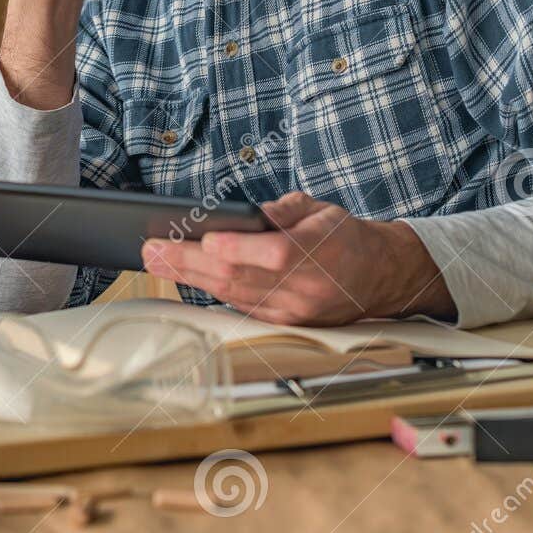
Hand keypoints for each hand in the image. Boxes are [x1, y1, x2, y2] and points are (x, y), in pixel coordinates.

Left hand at [141, 191, 455, 324]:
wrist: (379, 278)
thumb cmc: (345, 236)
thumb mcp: (320, 209)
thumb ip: (284, 211)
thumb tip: (247, 217)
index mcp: (320, 251)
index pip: (275, 254)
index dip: (238, 249)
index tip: (205, 239)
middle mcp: (305, 288)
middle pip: (241, 278)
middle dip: (191, 263)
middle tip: (153, 250)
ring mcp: (293, 311)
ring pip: (233, 295)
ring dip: (189, 278)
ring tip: (155, 260)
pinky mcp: (283, 324)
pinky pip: (239, 306)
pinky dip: (210, 289)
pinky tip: (183, 274)